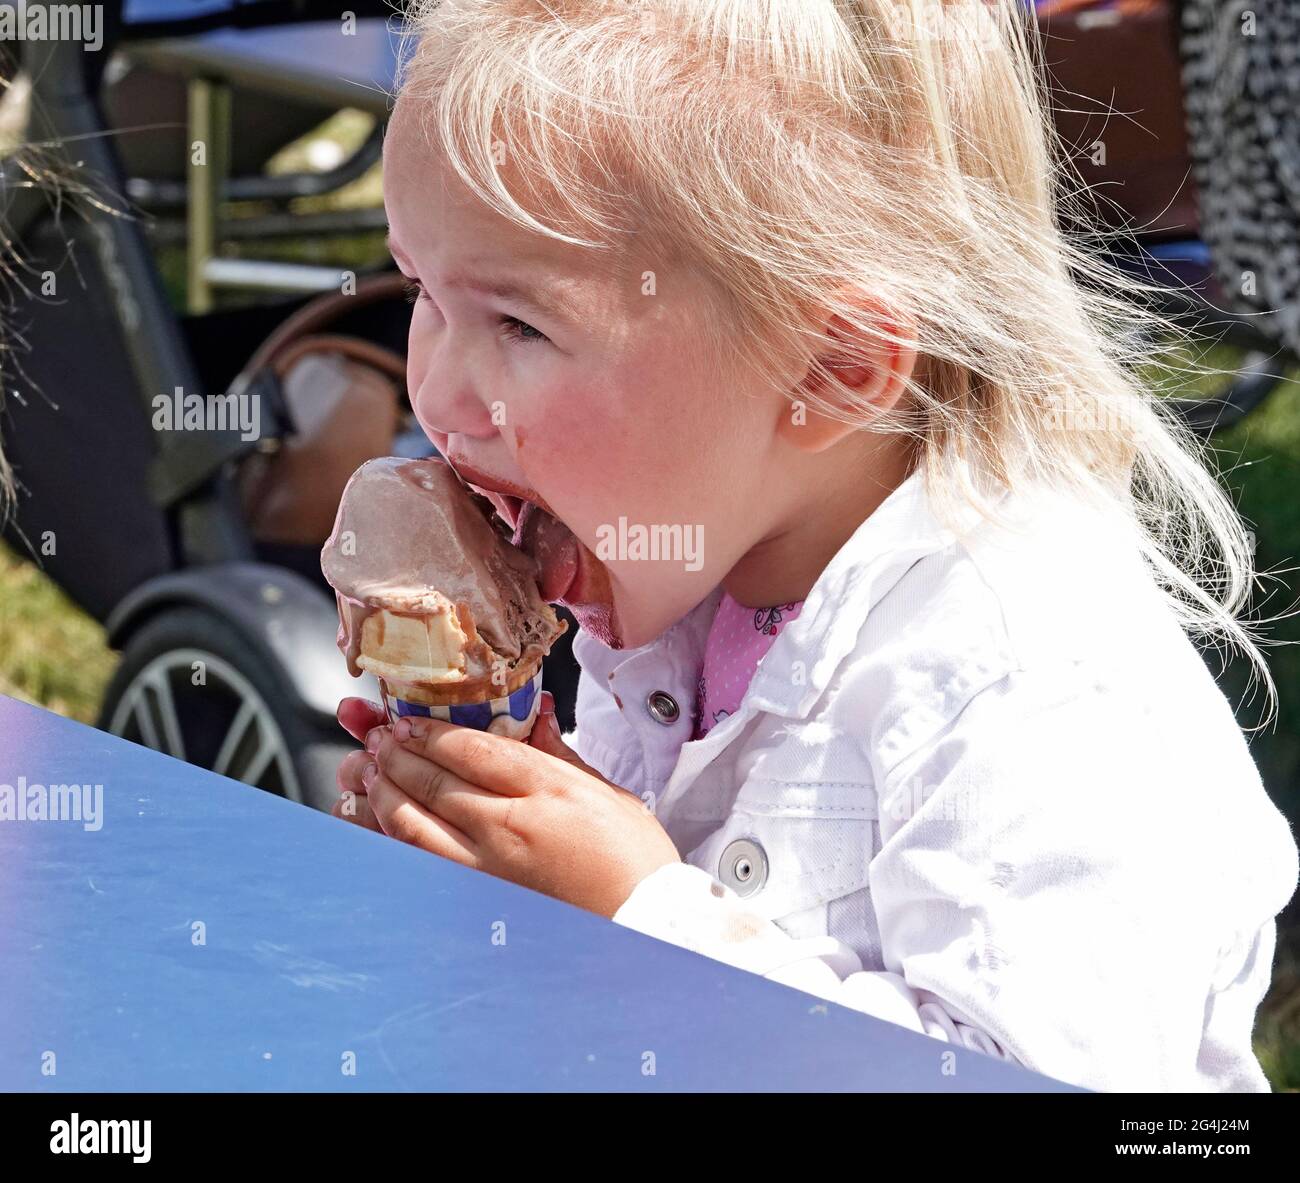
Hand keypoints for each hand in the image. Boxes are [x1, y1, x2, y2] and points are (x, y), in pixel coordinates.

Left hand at [341, 692, 681, 917]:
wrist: (646, 927)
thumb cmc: (634, 863)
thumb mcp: (607, 793)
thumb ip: (561, 754)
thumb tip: (534, 717)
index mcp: (546, 789)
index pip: (470, 749)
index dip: (429, 731)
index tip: (408, 720)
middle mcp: (510, 826)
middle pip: (434, 780)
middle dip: (394, 754)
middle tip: (375, 737)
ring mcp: (489, 868)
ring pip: (415, 823)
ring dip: (383, 793)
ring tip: (368, 773)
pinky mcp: (479, 900)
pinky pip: (419, 864)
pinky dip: (390, 839)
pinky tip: (377, 824)